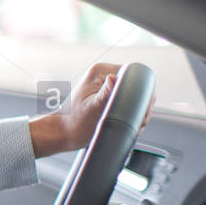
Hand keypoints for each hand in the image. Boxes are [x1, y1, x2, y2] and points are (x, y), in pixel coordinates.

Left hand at [28, 62, 154, 157]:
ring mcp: (107, 85)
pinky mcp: (108, 95)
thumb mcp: (92, 108)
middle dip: (141, 104)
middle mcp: (105, 74)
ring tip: (127, 124)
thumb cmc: (74, 123)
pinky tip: (126, 123)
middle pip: (137, 85)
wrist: (63, 133)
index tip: (138, 109)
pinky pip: (128, 101)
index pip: (134, 74)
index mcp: (100, 71)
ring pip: (135, 95)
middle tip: (134, 121)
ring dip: (137, 110)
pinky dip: (131, 112)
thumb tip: (114, 78)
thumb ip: (105, 94)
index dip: (142, 91)